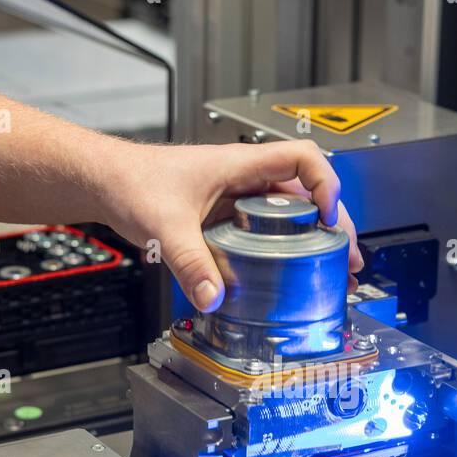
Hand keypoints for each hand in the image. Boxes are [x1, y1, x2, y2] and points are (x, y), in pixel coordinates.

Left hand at [100, 139, 361, 310]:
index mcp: (240, 165)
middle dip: (335, 223)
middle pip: (308, 193)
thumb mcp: (164, 225)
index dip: (325, 183)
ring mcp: (239, 197)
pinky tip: (296, 271)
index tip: (329, 216)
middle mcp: (246, 178)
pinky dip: (289, 247)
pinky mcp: (228, 216)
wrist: (108, 183)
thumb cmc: (133, 183)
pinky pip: (270, 228)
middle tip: (349, 257)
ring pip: (292, 212)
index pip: (302, 158)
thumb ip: (189, 263)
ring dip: (317, 237)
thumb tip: (213, 297)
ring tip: (337, 269)